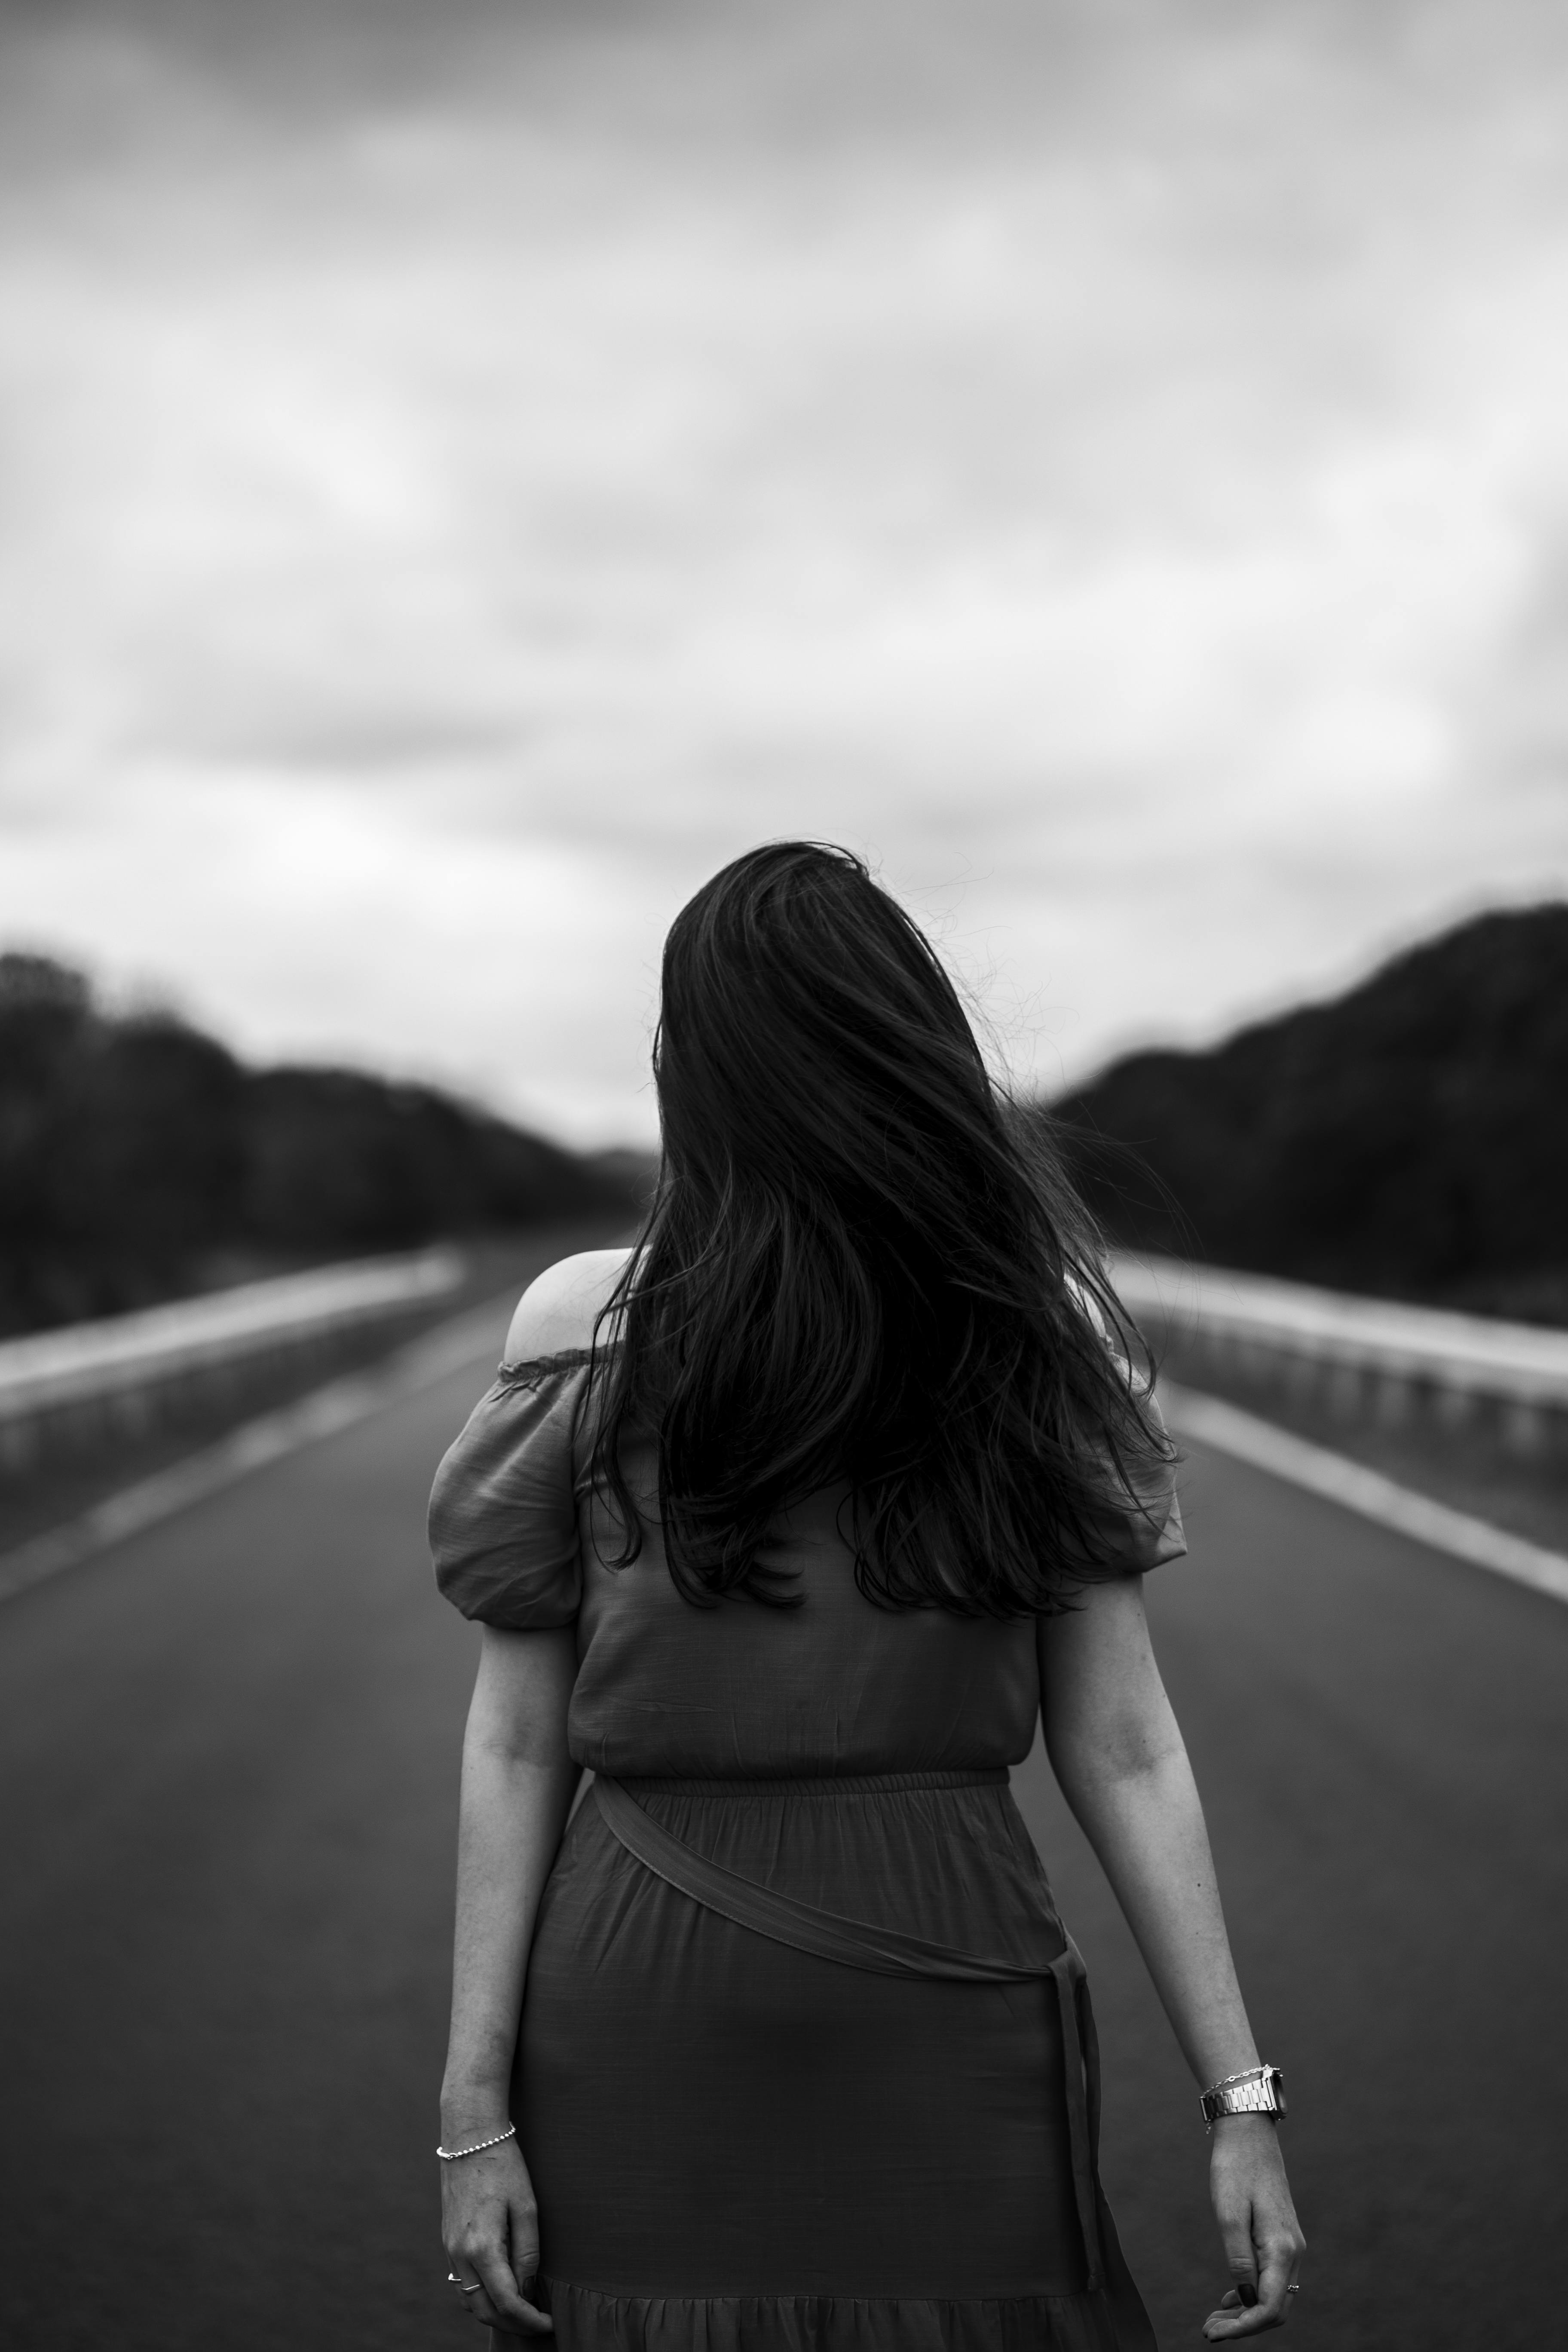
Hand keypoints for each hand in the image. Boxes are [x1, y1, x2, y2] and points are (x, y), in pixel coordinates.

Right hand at [441, 2132, 553, 2335]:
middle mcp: (460, 2254)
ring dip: (495, 2314)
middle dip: (513, 2324)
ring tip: (523, 2312)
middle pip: (485, 2310)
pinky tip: (500, 2292)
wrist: (469, 2137)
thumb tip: (528, 2289)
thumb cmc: (504, 2166)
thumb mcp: (526, 2207)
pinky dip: (480, 2297)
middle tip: (538, 2323)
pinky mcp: (447, 2242)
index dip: (529, 2320)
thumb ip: (528, 2252)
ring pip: (469, 2302)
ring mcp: (449, 2249)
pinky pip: (461, 2284)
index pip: (507, 2302)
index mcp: (482, 2247)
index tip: (549, 2324)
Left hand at [1202, 2116, 1304, 2337]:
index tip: (1212, 2334)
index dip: (1242, 2328)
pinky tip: (1229, 2300)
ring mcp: (1289, 2246)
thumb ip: (1238, 2258)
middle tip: (1208, 2330)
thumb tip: (1243, 2299)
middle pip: (1274, 2308)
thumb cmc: (1235, 2168)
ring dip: (1246, 2313)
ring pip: (1274, 2296)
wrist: (1249, 2133)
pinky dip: (1251, 2295)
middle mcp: (1292, 2252)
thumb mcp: (1228, 2212)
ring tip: (1214, 2320)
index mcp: (1282, 2249)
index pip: (1268, 2307)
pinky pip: (1271, 2279)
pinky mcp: (1281, 2238)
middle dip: (1242, 2326)